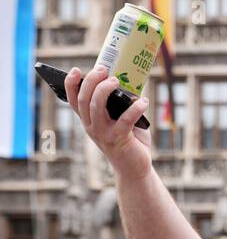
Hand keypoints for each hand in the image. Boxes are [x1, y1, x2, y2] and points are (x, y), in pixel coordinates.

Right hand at [63, 65, 152, 179]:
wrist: (135, 168)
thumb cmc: (129, 140)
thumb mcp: (120, 120)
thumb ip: (120, 105)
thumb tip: (128, 83)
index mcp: (88, 121)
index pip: (73, 101)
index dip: (71, 85)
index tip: (75, 70)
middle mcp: (92, 127)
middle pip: (84, 99)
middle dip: (91, 81)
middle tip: (103, 70)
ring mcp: (103, 134)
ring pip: (96, 106)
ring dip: (105, 90)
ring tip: (117, 80)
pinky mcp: (119, 139)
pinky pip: (125, 119)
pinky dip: (135, 108)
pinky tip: (144, 101)